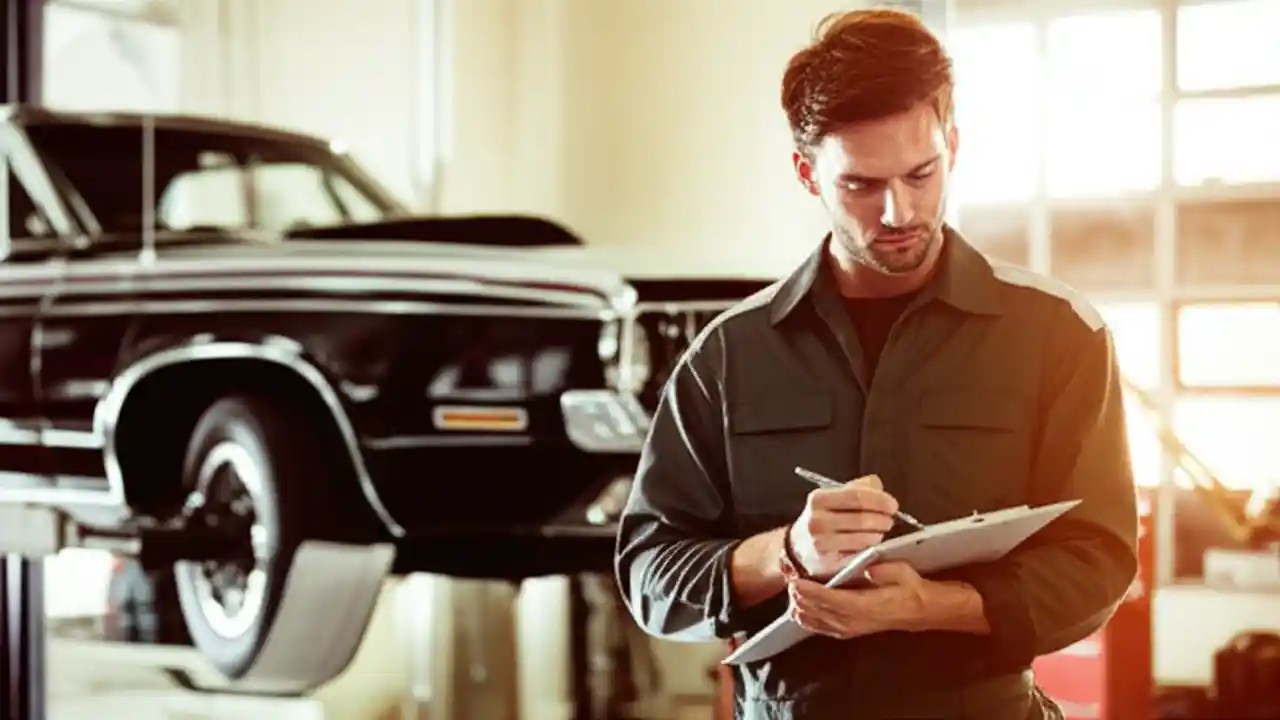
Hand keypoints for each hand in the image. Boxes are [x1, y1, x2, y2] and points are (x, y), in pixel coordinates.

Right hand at [787, 474, 898, 579]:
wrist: (799, 547)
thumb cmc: (823, 518)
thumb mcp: (833, 497)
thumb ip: (857, 487)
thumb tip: (878, 486)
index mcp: (818, 500)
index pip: (857, 497)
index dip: (880, 500)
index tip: (892, 505)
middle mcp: (816, 522)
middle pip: (862, 519)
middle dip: (883, 519)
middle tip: (890, 520)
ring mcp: (821, 545)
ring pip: (863, 539)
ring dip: (878, 536)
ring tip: (879, 532)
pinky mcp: (829, 565)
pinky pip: (859, 557)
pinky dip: (870, 551)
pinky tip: (871, 546)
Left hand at [788, 562, 926, 639]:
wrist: (918, 610)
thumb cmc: (908, 587)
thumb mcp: (900, 571)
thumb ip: (883, 570)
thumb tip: (867, 567)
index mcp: (865, 606)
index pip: (831, 600)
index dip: (811, 592)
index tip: (796, 581)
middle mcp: (853, 621)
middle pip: (819, 611)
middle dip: (800, 598)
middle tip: (788, 581)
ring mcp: (850, 629)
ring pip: (817, 622)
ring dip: (801, 609)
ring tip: (791, 594)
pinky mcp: (848, 631)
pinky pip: (822, 628)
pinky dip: (808, 620)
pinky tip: (797, 612)